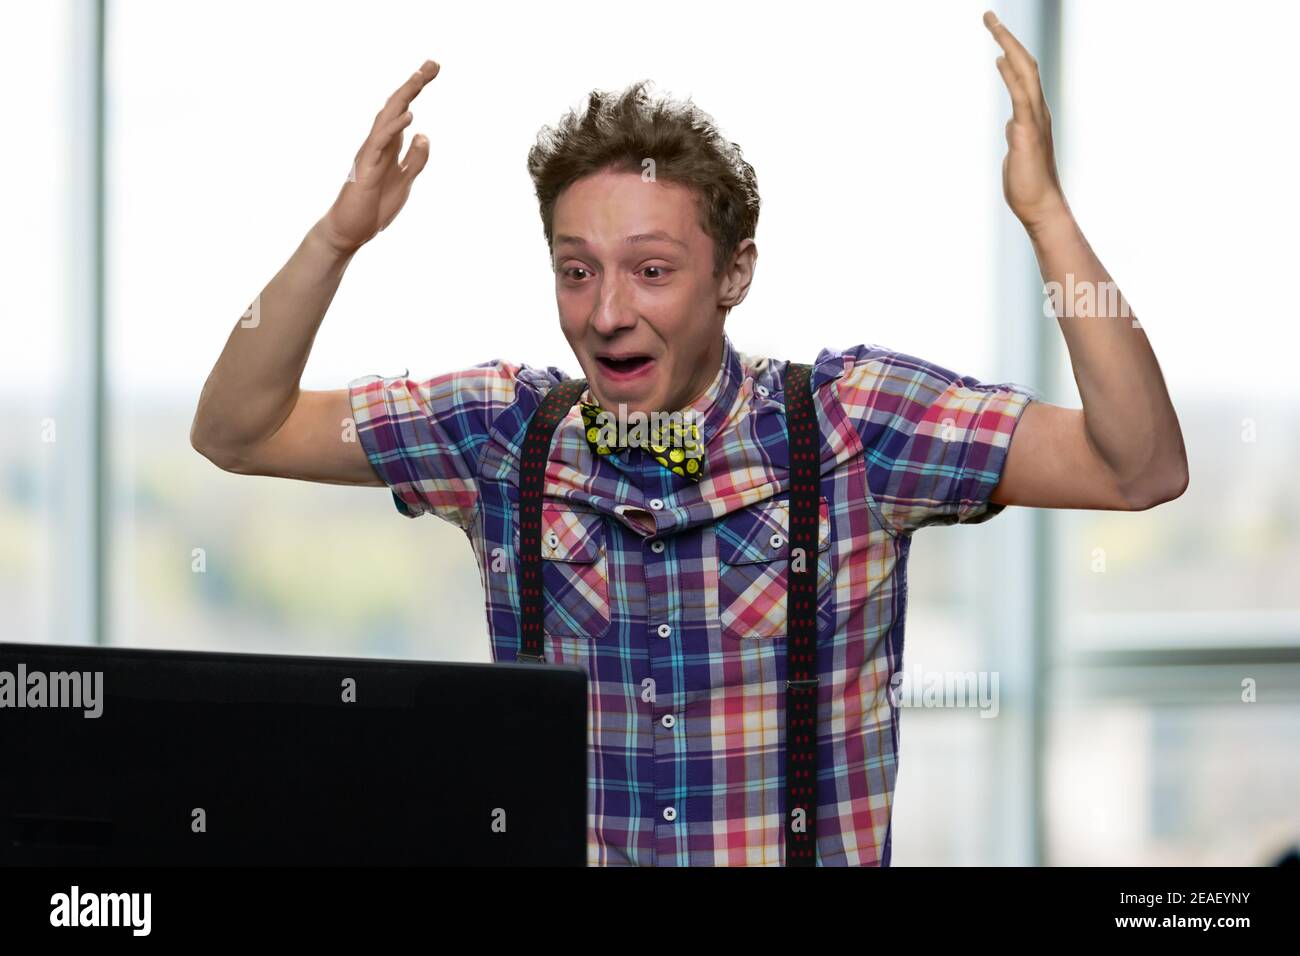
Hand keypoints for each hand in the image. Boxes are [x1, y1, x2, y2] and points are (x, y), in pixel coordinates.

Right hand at [318, 59, 439, 255]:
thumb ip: (415, 159)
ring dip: (404, 98)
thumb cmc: (373, 207)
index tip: (433, 69)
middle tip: (433, 64)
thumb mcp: (405, 181)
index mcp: (389, 145)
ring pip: (387, 118)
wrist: (350, 231)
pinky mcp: (365, 169)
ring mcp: (370, 154)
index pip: (404, 110)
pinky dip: (393, 129)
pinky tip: (409, 117)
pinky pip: (379, 144)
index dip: (417, 90)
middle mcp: (378, 143)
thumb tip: (424, 134)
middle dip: (414, 85)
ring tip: (420, 79)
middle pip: (396, 107)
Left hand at [983, 11, 1066, 233]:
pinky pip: (1020, 96)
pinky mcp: (1027, 131)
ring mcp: (1034, 119)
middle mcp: (1037, 110)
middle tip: (988, 17)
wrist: (1040, 207)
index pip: (1022, 74)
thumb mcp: (1017, 152)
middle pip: (1024, 63)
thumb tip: (1011, 123)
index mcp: (1032, 114)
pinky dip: (1012, 75)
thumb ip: (1015, 134)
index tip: (996, 34)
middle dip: (1006, 38)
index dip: (1009, 51)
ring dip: (1007, 46)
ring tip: (992, 24)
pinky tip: (999, 58)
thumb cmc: (1027, 184)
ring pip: (1024, 72)